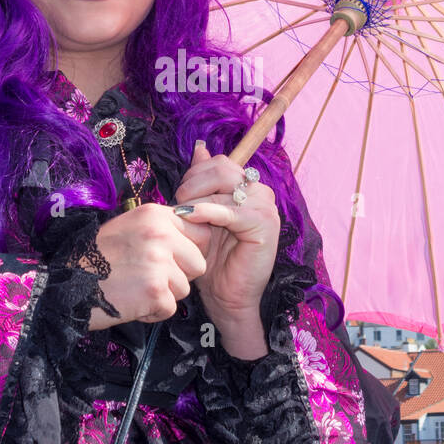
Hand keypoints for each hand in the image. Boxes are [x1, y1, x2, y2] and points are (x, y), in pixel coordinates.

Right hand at [84, 203, 208, 330]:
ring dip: (164, 295)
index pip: (201, 232)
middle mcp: (160, 234)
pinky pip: (170, 308)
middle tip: (148, 277)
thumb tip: (200, 234)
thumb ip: (161, 228)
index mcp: (155, 215)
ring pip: (185, 288)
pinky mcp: (155, 291)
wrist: (65, 285)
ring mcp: (158, 262)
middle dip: (179, 276)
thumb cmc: (96, 258)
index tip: (171, 259)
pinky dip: (153, 312)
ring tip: (136, 288)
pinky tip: (131, 302)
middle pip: (198, 263)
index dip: (189, 250)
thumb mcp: (129, 227)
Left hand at [171, 141, 280, 324]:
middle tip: (179, 204)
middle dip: (194, 183)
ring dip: (197, 197)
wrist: (227, 297)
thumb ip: (203, 182)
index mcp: (248, 187)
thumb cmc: (213, 260)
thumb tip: (200, 146)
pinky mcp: (264, 225)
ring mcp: (265, 208)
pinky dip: (207, 210)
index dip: (194, 175)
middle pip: (223, 168)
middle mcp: (260, 193)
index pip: (219, 163)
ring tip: (183, 215)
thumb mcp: (202, 214)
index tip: (180, 196)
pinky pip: (231, 209)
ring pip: (226, 184)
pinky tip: (191, 216)